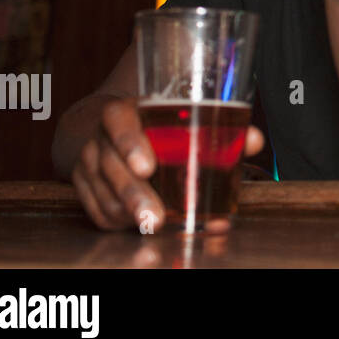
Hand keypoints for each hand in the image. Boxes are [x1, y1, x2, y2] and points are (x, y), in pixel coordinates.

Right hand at [71, 98, 264, 230]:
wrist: (105, 130)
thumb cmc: (152, 125)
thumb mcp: (177, 118)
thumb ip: (219, 128)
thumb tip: (253, 140)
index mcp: (122, 113)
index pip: (118, 121)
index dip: (130, 142)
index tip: (147, 166)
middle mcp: (100, 139)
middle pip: (111, 167)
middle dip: (134, 195)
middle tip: (154, 217)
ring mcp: (88, 166)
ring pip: (105, 194)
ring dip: (129, 213)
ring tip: (153, 225)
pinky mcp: (84, 190)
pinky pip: (100, 212)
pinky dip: (121, 222)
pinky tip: (138, 225)